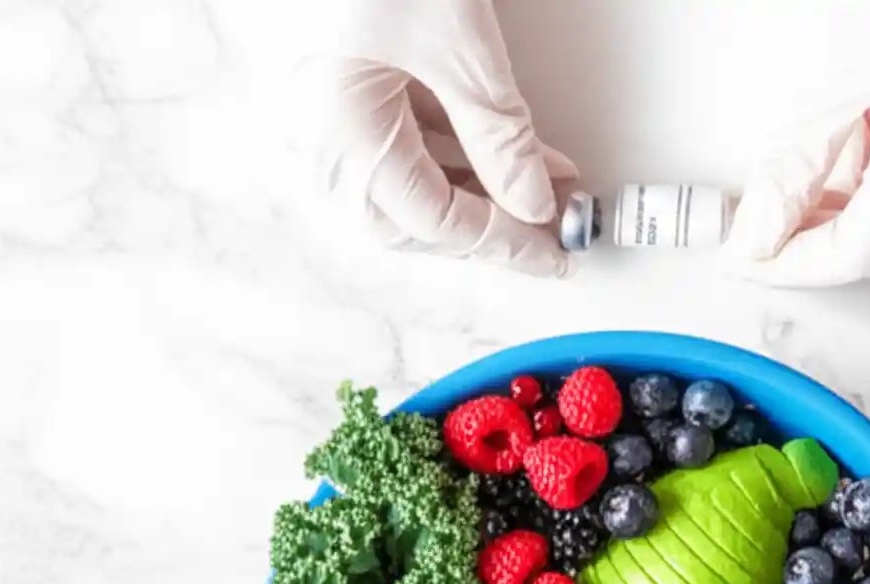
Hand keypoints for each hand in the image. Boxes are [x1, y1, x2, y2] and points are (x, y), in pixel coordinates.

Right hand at [298, 0, 575, 276]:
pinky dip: (447, 143)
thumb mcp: (456, 43)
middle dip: (487, 225)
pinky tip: (497, 141)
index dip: (506, 246)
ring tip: (543, 179)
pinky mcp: (325, 75)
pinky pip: (389, 132)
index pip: (436, 225)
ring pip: (401, 177)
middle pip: (410, 217)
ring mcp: (312, 107)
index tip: (557, 253)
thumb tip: (534, 199)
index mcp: (338, 138)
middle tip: (552, 226)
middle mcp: (312, 137)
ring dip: (474, 184)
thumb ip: (498, 133)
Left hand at [724, 0, 869, 286]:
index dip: (796, 265)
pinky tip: (847, 162)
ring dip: (848, 219)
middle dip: (818, 244)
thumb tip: (759, 235)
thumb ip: (794, 167)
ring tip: (798, 184)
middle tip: (757, 227)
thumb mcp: (830, 78)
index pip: (863, 250)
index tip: (745, 260)